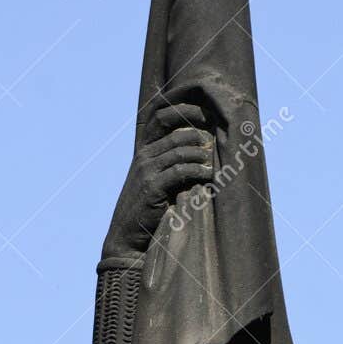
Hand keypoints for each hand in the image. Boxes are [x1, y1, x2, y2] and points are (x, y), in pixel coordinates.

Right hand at [102, 103, 213, 258]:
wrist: (126, 234)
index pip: (159, 116)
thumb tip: (201, 146)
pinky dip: (197, 170)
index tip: (205, 112)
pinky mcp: (152, 187)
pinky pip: (179, 170)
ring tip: (213, 161)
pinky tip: (208, 174)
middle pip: (175, 132)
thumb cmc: (146, 206)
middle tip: (216, 140)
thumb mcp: (155, 178)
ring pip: (179, 150)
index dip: (183, 109)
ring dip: (201, 154)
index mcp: (144, 150)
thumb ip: (170, 161)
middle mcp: (143, 156)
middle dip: (199, 132)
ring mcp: (146, 170)